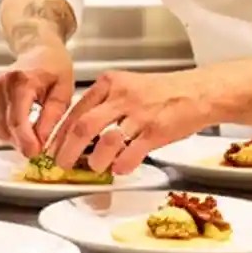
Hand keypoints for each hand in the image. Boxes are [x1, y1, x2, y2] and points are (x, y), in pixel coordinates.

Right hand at [0, 42, 74, 156]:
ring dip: (16, 138)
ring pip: (0, 127)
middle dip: (23, 143)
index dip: (25, 140)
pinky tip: (23, 129)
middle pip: (8, 126)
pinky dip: (9, 132)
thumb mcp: (64, 90)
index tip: (36, 154)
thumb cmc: (55, 67)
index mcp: (22, 81)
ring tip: (34, 136)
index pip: (18, 119)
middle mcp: (2, 85)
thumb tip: (42, 142)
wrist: (38, 49)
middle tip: (39, 150)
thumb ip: (52, 116)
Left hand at [48, 69, 215, 175]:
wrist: (198, 92)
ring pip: (106, 141)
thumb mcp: (128, 86)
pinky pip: (131, 154)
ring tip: (95, 166)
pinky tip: (119, 168)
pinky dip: (121, 165)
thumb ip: (104, 103)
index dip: (61, 133)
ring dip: (96, 160)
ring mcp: (140, 114)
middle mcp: (122, 97)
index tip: (53, 147)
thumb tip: (78, 130)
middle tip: (62, 163)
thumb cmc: (162, 92)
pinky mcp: (156, 131)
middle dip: (68, 150)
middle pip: (83, 126)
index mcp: (111, 84)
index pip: (76, 110)